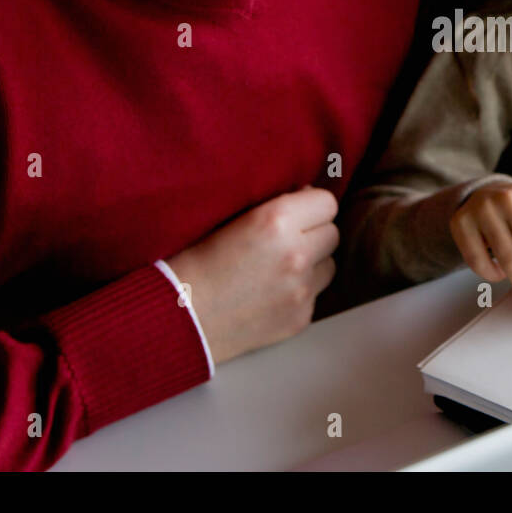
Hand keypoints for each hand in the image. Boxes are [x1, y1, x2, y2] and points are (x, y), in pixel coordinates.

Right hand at [167, 186, 338, 365]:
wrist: (179, 316)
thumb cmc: (196, 260)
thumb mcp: (231, 216)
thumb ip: (273, 203)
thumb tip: (305, 195)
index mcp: (277, 220)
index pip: (326, 202)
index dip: (310, 205)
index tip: (295, 212)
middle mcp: (296, 254)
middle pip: (332, 233)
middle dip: (314, 234)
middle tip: (285, 240)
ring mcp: (302, 289)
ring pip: (330, 264)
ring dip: (313, 263)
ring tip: (279, 268)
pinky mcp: (302, 317)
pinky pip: (315, 294)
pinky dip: (301, 291)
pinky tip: (271, 292)